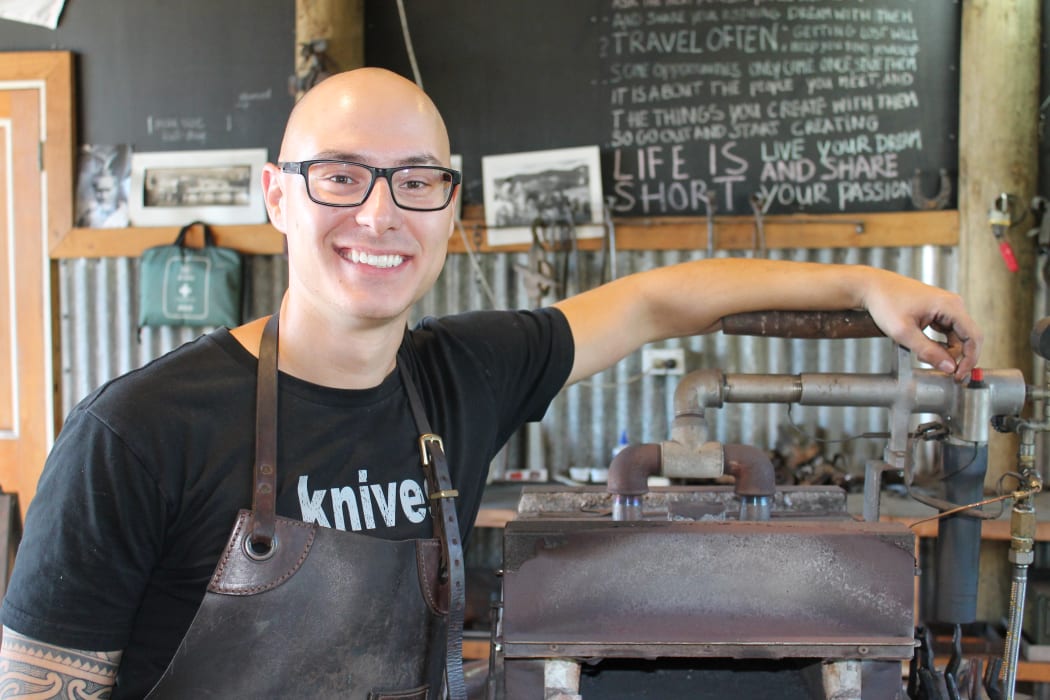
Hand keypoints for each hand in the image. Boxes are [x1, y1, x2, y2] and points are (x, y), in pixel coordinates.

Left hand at [862, 271, 981, 381]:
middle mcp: (953, 305)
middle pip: (967, 338)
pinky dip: (939, 345)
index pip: (973, 337)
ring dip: (945, 352)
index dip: (970, 359)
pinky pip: (946, 333)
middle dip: (956, 357)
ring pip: (957, 337)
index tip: (959, 375)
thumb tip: (950, 367)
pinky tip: (923, 349)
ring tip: (923, 356)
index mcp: (950, 306)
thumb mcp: (904, 332)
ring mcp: (946, 308)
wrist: (872, 287)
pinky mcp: (938, 312)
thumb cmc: (885, 302)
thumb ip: (928, 351)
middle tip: (943, 372)